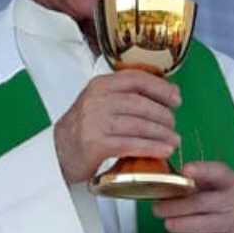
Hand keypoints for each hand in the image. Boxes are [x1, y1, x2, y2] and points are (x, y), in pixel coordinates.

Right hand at [53, 70, 180, 185]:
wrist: (57, 154)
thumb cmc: (83, 130)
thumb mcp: (98, 103)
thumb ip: (124, 96)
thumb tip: (165, 94)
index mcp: (99, 85)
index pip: (136, 79)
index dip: (161, 88)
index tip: (176, 99)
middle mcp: (96, 100)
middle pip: (140, 103)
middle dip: (163, 115)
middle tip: (173, 125)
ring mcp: (94, 122)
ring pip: (138, 124)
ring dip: (161, 134)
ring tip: (174, 140)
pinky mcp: (95, 144)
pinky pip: (130, 144)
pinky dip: (151, 147)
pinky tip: (163, 151)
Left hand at [152, 161, 233, 232]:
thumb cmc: (216, 201)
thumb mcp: (209, 185)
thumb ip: (189, 181)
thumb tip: (161, 182)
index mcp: (228, 181)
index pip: (217, 172)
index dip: (202, 170)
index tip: (185, 170)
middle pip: (204, 202)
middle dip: (178, 206)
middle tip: (158, 209)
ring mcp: (232, 224)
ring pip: (204, 225)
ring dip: (181, 225)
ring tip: (166, 224)